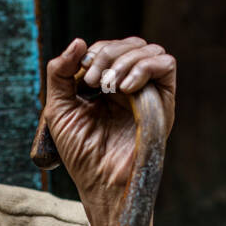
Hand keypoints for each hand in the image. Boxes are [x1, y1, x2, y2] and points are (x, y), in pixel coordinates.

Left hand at [42, 37, 175, 225]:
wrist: (101, 184)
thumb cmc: (81, 155)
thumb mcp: (59, 109)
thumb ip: (60, 74)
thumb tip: (79, 41)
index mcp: (108, 86)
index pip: (111, 47)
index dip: (95, 51)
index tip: (80, 77)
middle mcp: (132, 87)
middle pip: (131, 43)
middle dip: (107, 52)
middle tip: (91, 80)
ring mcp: (149, 94)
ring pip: (148, 50)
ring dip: (123, 60)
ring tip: (107, 86)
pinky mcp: (163, 104)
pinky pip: (166, 65)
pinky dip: (144, 67)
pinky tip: (124, 88)